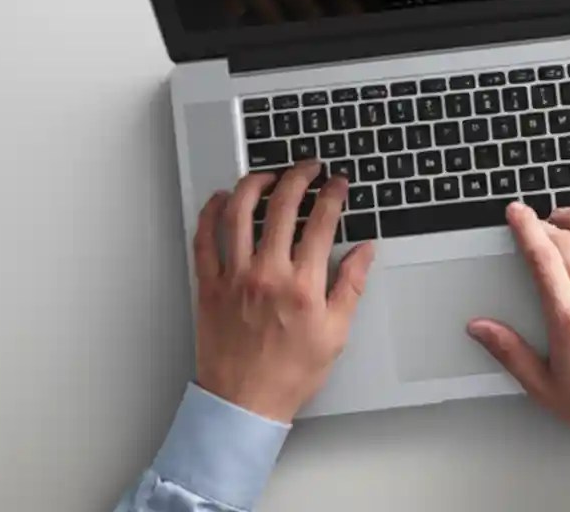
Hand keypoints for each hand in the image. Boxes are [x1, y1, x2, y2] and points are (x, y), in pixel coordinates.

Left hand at [191, 161, 374, 422]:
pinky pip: (204, 241)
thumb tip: (365, 253)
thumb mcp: (336, 332)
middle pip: (281, 208)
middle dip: (298, 177)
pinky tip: (219, 200)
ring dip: (254, 185)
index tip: (337, 183)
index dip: (332, 195)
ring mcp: (234, 278)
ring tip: (267, 174)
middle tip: (307, 167)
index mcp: (303, 285)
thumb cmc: (291, 373)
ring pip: (238, 215)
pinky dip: (210, 214)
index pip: (321, 223)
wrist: (245, 401)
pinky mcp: (208, 287)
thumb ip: (351, 286)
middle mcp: (267, 274)